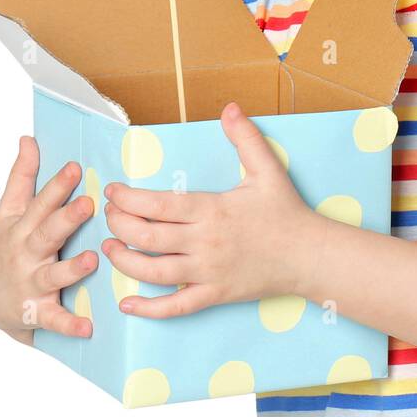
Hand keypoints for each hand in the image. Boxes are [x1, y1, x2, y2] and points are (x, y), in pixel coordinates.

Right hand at [0, 135, 98, 344]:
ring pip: (52, 276)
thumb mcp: (8, 211)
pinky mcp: (36, 312)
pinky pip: (54, 320)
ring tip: (91, 260)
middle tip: (89, 204)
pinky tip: (88, 326)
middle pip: (46, 234)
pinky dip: (70, 324)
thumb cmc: (6, 246)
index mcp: (20, 226)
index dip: (56, 185)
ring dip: (71, 269)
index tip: (75, 168)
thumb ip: (22, 176)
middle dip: (66, 219)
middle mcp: (25, 253)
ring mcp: (30, 283)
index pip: (38, 202)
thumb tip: (29, 138)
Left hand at [102, 102, 325, 317]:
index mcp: (212, 210)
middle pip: (149, 237)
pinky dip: (148, 309)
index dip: (129, 199)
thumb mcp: (268, 169)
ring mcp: (208, 272)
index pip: (158, 205)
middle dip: (120, 226)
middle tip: (107, 216)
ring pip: (155, 273)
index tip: (112, 192)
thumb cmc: (286, 211)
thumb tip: (230, 108)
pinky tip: (127, 303)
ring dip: (125, 262)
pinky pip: (175, 307)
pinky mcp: (214, 295)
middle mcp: (205, 242)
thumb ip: (245, 137)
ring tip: (109, 248)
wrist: (309, 255)